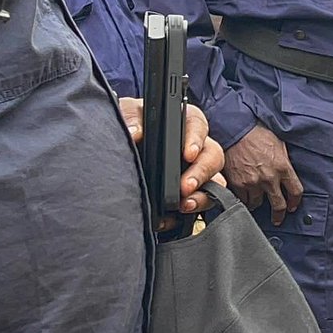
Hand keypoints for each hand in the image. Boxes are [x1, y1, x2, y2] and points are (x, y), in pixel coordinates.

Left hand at [117, 100, 226, 215]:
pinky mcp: (191, 194)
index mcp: (183, 123)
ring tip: (185, 206)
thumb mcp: (126, 114)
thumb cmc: (130, 128)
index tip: (188, 154)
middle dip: (201, 173)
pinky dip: (190, 213)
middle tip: (185, 186)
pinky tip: (170, 218)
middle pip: (213, 156)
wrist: (117, 155)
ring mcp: (196, 172)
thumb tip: (134, 132)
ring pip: (215, 182)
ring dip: (203, 195)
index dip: (196, 139)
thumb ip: (130, 118)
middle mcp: (196, 147)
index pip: (198, 125)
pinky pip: (202, 204)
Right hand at [225, 125, 303, 222]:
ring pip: (257, 204)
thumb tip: (287, 172)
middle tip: (277, 219)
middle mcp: (269, 178)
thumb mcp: (279, 144)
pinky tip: (243, 196)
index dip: (295, 202)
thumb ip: (284, 161)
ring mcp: (252, 182)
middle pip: (278, 205)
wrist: (236, 128)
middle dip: (279, 215)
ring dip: (257, 203)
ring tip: (256, 201)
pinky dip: (243, 199)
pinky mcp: (237, 183)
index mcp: (283, 167)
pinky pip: (241, 199)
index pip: (296, 191)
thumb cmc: (257, 132)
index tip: (292, 206)